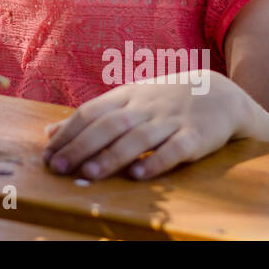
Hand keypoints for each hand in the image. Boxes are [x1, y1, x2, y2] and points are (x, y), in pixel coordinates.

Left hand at [41, 71, 243, 180]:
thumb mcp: (127, 101)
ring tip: (90, 173)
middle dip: (81, 146)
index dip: (68, 133)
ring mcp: (171, 120)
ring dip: (112, 156)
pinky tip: (139, 175)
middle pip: (109, 125)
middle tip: (59, 167)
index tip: (47, 154)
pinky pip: (175, 149)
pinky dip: (156, 162)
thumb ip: (90, 117)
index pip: (90, 112)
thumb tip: (49, 132)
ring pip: (138, 138)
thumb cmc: (164, 100)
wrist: (220, 93)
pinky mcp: (196, 135)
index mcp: (126, 96)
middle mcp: (145, 107)